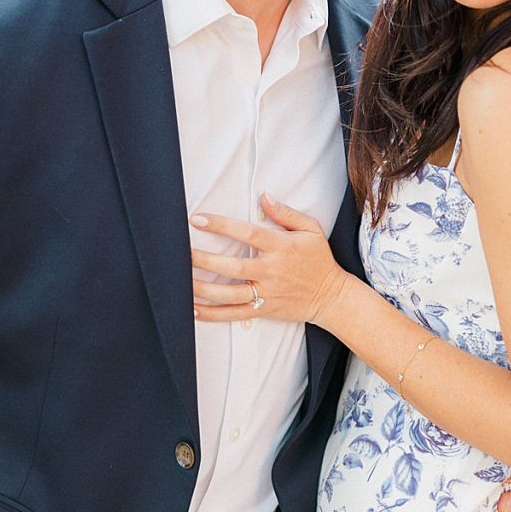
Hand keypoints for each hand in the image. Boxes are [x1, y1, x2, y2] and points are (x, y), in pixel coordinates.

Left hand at [191, 194, 349, 326]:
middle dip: (204, 260)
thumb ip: (286, 213)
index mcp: (281, 247)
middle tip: (181, 252)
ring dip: (202, 288)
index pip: (247, 234)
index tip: (198, 219)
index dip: (221, 225)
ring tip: (179, 280)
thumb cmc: (319, 260)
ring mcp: (266, 293)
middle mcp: (271, 271)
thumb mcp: (311, 230)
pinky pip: (233, 314)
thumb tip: (264, 197)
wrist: (330, 296)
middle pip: (232, 267)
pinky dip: (211, 314)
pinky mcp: (263, 310)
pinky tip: (192, 308)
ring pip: (228, 294)